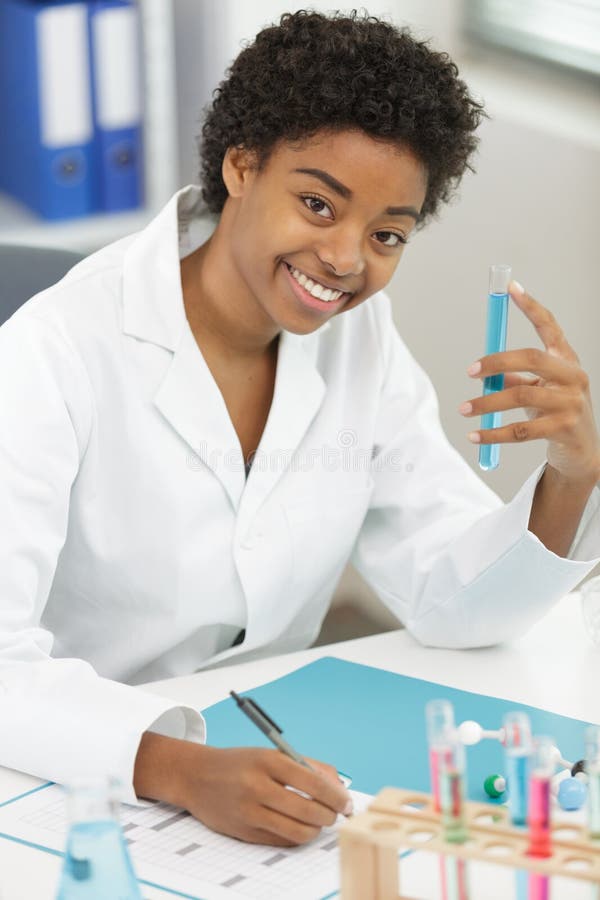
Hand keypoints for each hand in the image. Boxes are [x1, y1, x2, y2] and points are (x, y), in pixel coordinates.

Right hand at [179, 745, 351, 845]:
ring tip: (317, 821)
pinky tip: (296, 825)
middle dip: (330, 816)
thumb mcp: (272, 754)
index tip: (347, 803)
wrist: (197, 776)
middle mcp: (257, 786)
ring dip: (315, 829)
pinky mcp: (244, 832)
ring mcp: (249, 812)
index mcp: (268, 761)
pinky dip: (296, 836)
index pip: (313, 782)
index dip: (336, 796)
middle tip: (335, 814)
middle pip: (308, 810)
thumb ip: (308, 767)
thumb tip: (338, 788)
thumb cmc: (241, 763)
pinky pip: (282, 841)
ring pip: (298, 831)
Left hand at [460, 280, 599, 484]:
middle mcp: (573, 376)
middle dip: (496, 362)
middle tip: (470, 372)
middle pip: (531, 358)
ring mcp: (571, 402)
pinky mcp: (563, 428)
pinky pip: (520, 430)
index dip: (531, 306)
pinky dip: (493, 433)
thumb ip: (517, 378)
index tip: (511, 289)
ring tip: (465, 409)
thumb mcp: (541, 390)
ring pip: (521, 395)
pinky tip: (475, 435)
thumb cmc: (557, 414)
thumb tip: (486, 372)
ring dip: (487, 403)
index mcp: (566, 361)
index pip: (550, 326)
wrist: (582, 452)